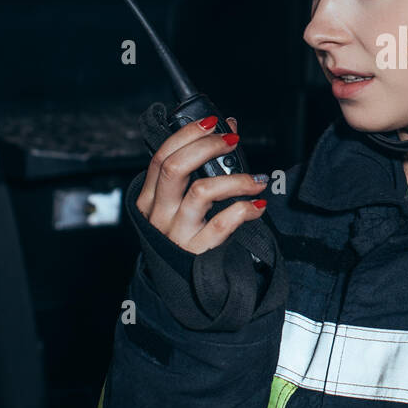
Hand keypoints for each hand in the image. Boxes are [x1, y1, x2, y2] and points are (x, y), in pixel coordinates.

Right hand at [136, 115, 266, 252]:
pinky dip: (244, 210)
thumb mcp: (181, 204)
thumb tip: (228, 128)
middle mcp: (158, 214)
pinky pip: (222, 224)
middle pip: (175, 168)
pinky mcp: (197, 251)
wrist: (184, 285)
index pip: (161, 157)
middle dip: (207, 147)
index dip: (187, 135)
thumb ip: (199, 169)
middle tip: (233, 141)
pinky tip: (257, 205)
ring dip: (235, 179)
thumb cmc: (185, 236)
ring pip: (201, 191)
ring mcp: (176, 233)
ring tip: (257, 180)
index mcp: (150, 199)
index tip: (213, 122)